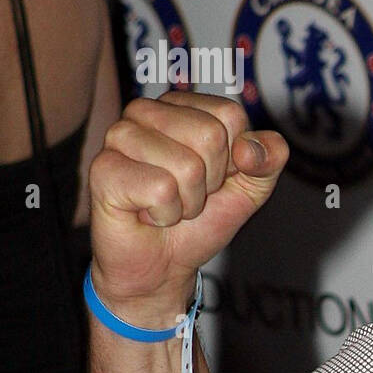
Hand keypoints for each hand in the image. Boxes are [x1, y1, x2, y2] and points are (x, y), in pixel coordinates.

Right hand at [89, 91, 288, 324]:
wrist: (163, 265)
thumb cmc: (201, 220)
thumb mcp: (252, 187)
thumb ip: (269, 158)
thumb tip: (250, 148)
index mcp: (183, 106)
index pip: (231, 114)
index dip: (233, 157)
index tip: (214, 177)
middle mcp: (146, 112)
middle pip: (210, 135)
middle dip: (210, 180)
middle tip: (187, 194)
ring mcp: (120, 136)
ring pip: (187, 165)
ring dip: (187, 200)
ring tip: (167, 204)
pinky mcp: (103, 168)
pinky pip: (160, 189)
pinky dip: (165, 214)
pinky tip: (146, 213)